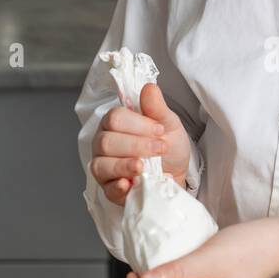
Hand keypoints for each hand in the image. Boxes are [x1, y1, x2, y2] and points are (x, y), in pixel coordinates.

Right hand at [91, 82, 192, 205]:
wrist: (176, 174)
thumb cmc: (168, 147)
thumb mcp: (169, 125)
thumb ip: (157, 108)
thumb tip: (150, 88)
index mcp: (115, 123)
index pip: (115, 118)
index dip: (138, 124)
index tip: (160, 130)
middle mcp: (104, 143)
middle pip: (106, 141)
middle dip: (137, 145)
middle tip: (160, 148)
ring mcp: (104, 167)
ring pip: (102, 164)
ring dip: (126, 165)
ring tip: (145, 167)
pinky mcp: (109, 190)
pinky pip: (107, 189)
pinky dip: (119, 187)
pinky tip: (132, 184)